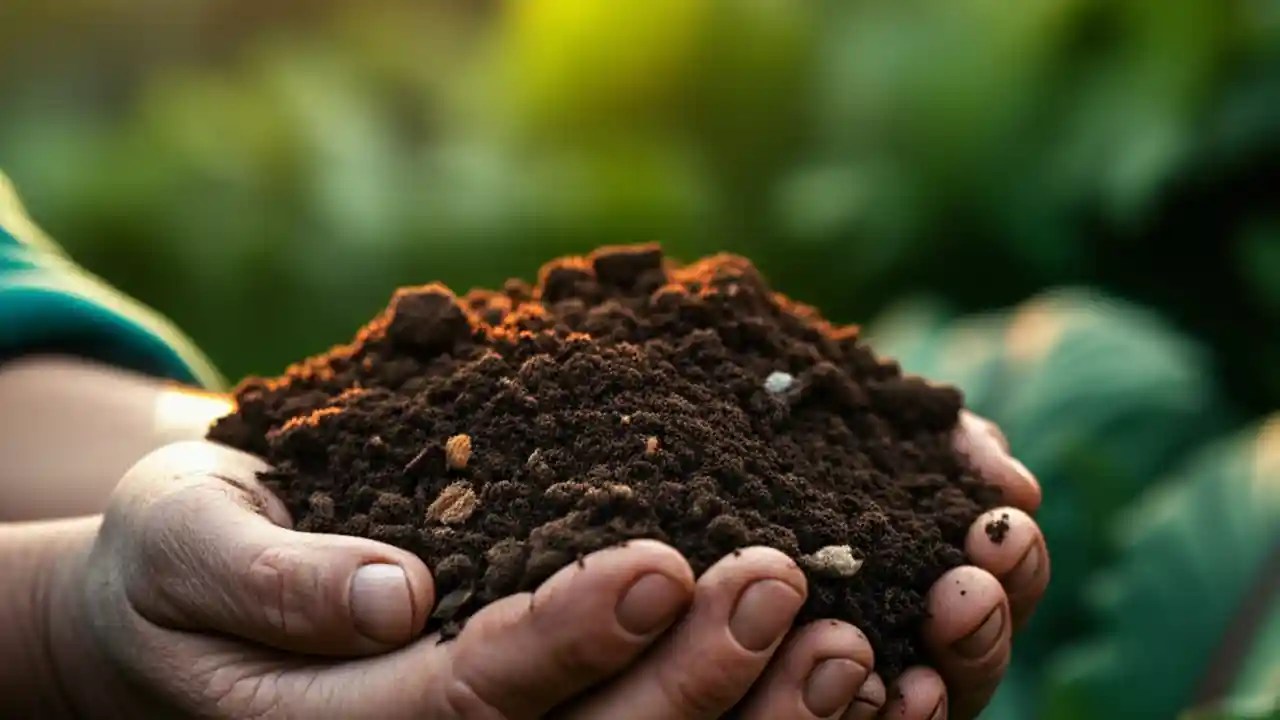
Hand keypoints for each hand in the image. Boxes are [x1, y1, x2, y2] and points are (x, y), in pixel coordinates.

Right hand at [46, 409, 1044, 719]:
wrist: (185, 599)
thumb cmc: (178, 560)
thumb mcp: (187, 545)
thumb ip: (271, 579)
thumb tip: (385, 599)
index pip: (475, 705)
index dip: (571, 643)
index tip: (663, 558)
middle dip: (702, 685)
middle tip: (791, 583)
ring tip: (871, 641)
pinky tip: (878, 670)